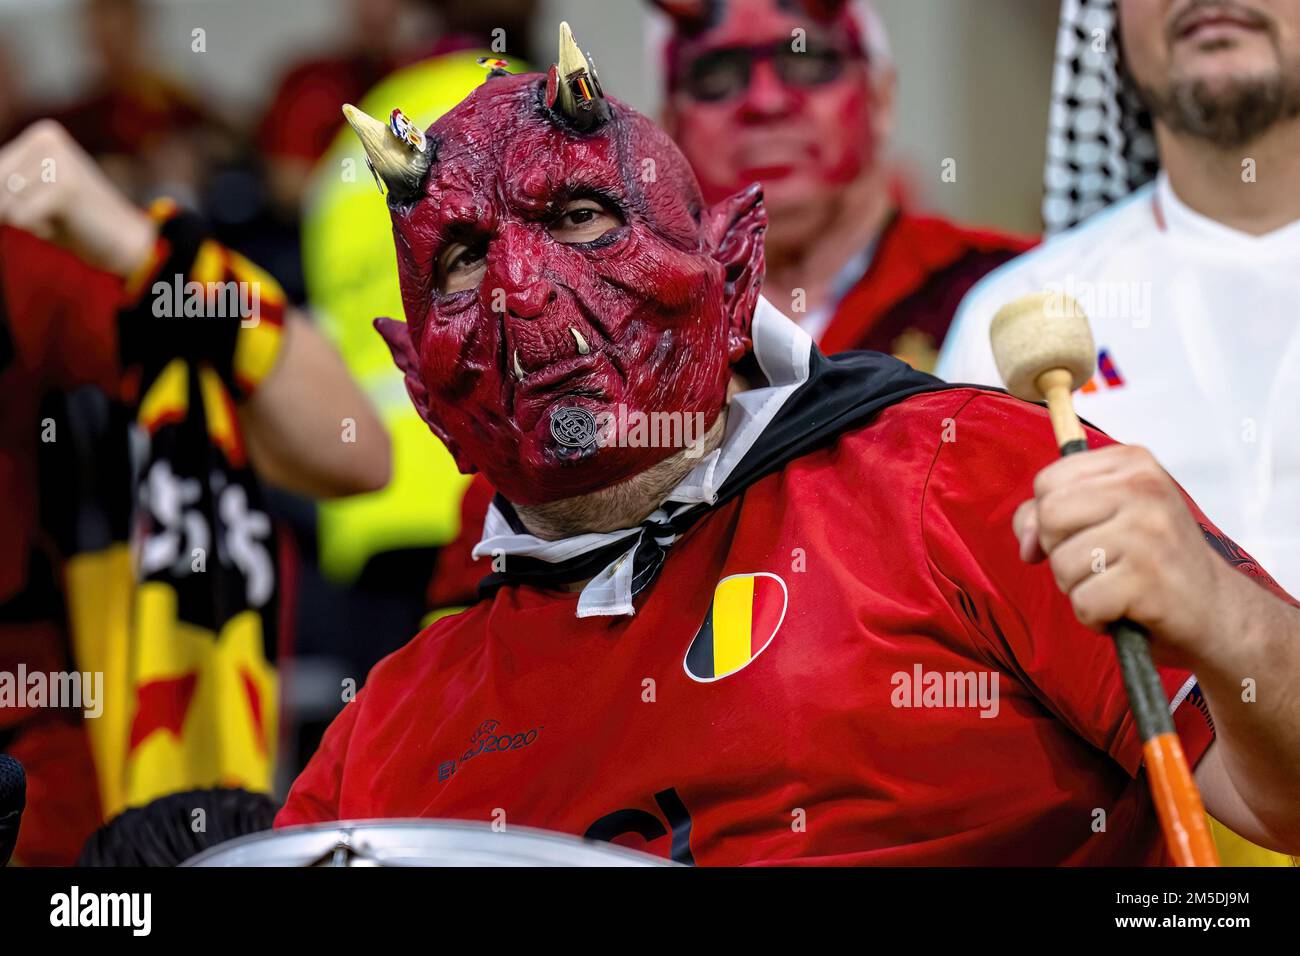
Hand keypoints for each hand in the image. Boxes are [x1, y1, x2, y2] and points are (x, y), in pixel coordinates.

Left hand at [0, 120, 155, 278]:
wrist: (125, 241)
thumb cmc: (74, 220)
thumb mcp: (33, 190)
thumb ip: (3, 183)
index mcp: (43, 134)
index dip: (11, 197)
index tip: (46, 200)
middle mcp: (49, 140)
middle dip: (16, 208)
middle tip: (56, 210)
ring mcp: (59, 162)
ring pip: (5, 203)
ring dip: (29, 220)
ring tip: (62, 216)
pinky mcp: (64, 188)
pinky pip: (20, 218)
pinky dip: (39, 230)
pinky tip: (69, 223)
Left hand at [1012, 444, 1235, 666]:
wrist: (1215, 610)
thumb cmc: (1150, 562)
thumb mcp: (1104, 518)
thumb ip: (1048, 516)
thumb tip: (1026, 542)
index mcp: (1132, 462)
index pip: (1048, 481)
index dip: (1047, 518)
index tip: (1076, 535)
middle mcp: (1144, 489)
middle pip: (1050, 516)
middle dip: (1061, 551)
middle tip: (1101, 564)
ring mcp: (1149, 532)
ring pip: (1062, 562)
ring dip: (1080, 588)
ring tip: (1118, 585)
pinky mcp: (1150, 578)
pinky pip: (1084, 602)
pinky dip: (1096, 617)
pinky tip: (1126, 608)